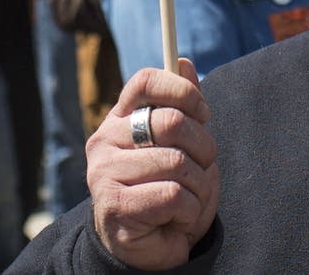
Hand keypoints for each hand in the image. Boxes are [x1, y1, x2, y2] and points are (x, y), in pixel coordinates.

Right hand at [90, 60, 218, 270]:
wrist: (148, 248)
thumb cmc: (167, 191)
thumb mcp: (181, 145)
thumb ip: (181, 106)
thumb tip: (183, 61)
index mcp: (120, 118)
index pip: (146, 80)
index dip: (183, 91)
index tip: (203, 113)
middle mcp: (105, 140)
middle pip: (170, 122)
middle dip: (203, 148)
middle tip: (203, 167)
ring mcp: (104, 172)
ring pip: (176, 162)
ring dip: (198, 186)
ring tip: (188, 199)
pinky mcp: (114, 205)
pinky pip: (172, 195)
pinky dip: (189, 210)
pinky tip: (177, 219)